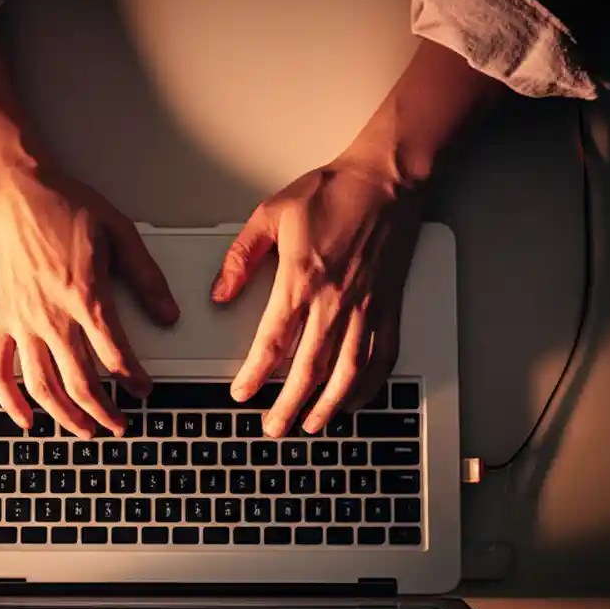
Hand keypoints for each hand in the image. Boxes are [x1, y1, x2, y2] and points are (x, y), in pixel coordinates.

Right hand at [0, 165, 179, 437]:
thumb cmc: (60, 202)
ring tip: (83, 431)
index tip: (144, 391)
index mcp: (86, 296)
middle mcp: (52, 316)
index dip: (134, 381)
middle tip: (118, 425)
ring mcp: (20, 320)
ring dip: (65, 416)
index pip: (116, 356)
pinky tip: (25, 419)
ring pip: (42, 385)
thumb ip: (146, 277)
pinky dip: (10, 401)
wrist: (9, 187)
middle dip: (104, 412)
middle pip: (81, 382)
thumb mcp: (118, 231)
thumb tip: (168, 313)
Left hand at [211, 161, 421, 435]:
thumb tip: (220, 293)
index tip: (242, 394)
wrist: (386, 180)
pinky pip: (382, 356)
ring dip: (329, 405)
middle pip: (309, 368)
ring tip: (312, 425)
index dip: (255, 374)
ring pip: (348, 371)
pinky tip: (355, 400)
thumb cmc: (333, 192)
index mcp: (301, 278)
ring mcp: (366, 306)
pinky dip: (369, 385)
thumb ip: (241, 256)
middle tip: (274, 428)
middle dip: (289, 405)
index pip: (273, 341)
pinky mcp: (389, 306)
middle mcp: (336, 300)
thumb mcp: (271, 214)